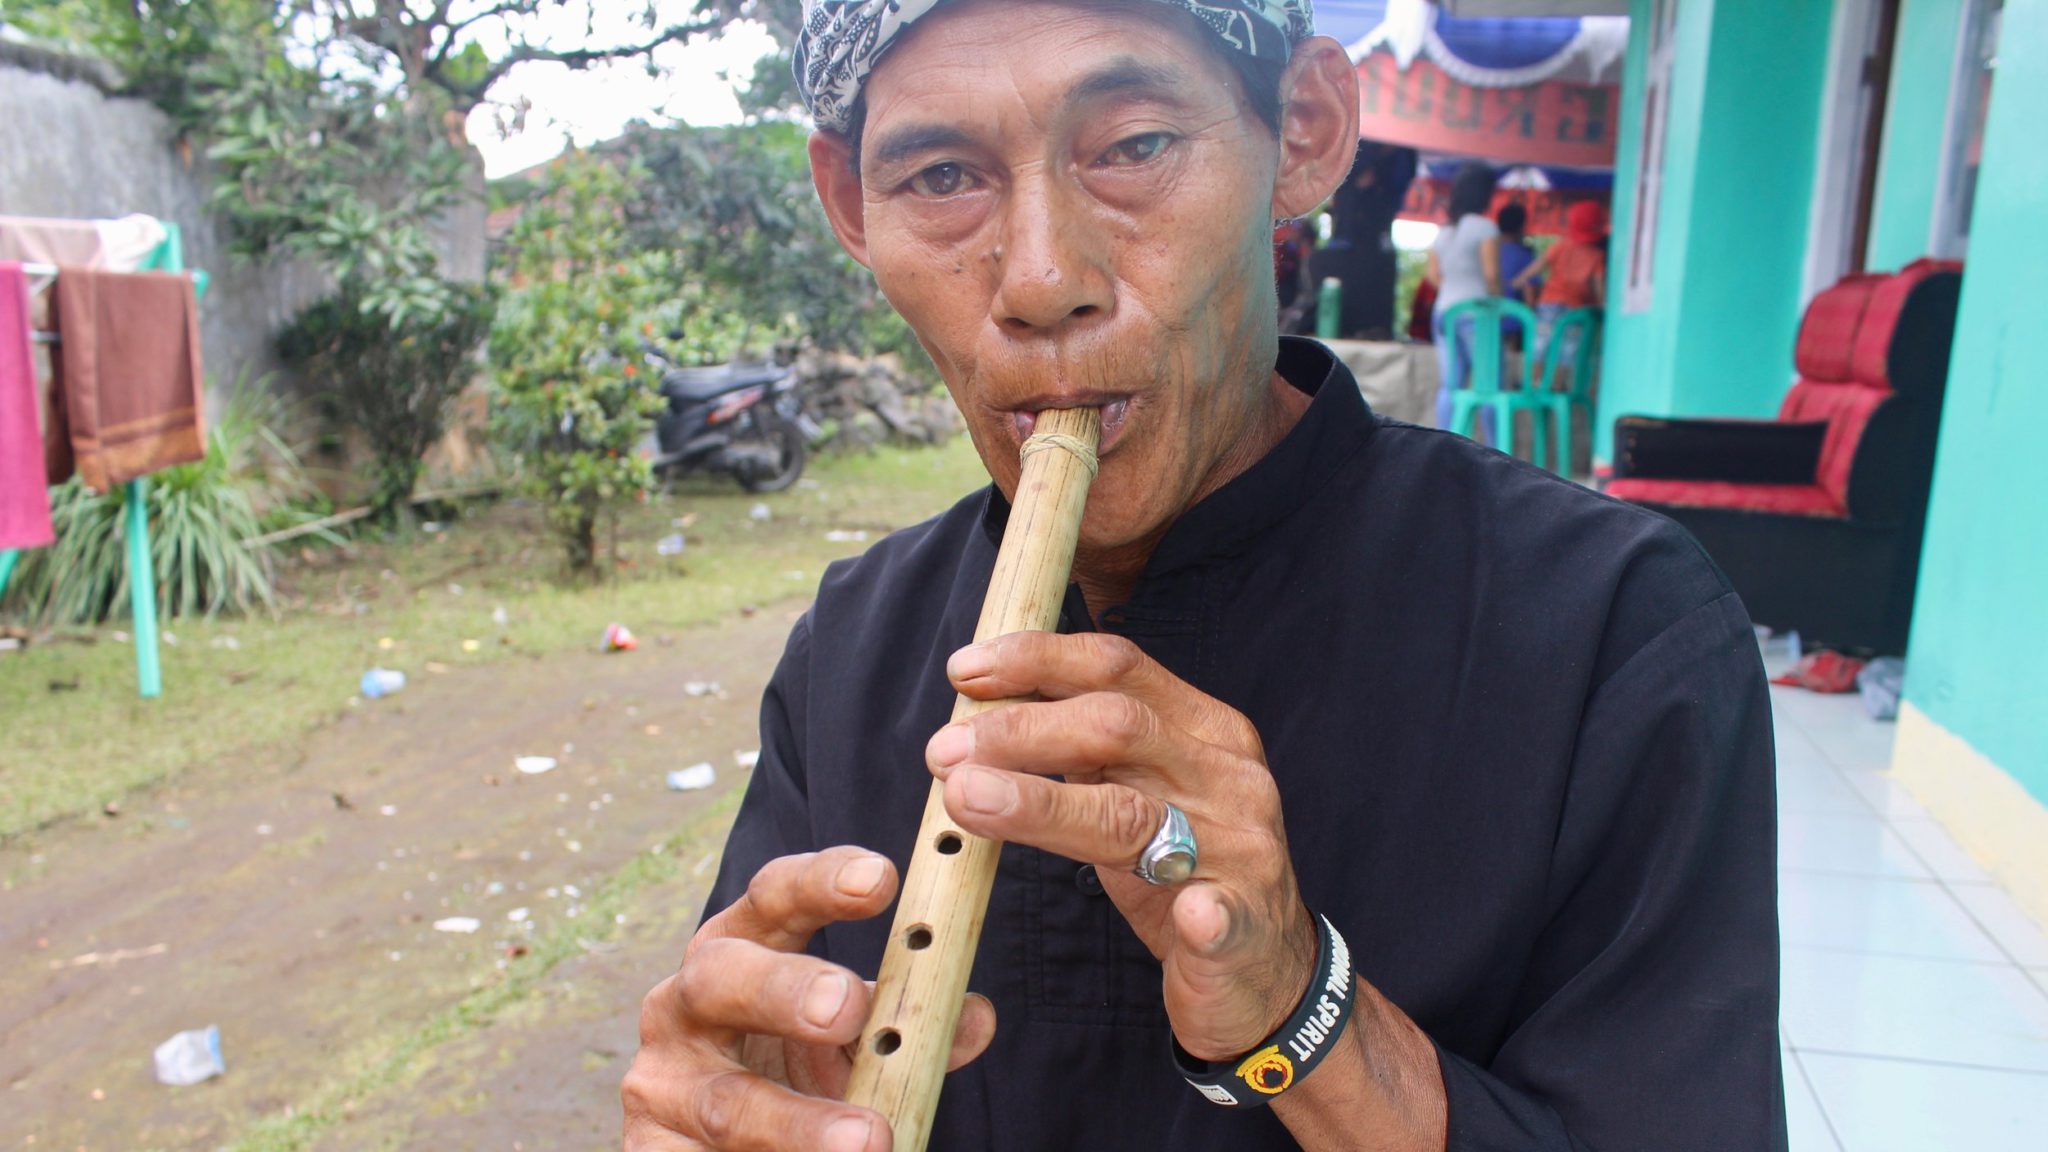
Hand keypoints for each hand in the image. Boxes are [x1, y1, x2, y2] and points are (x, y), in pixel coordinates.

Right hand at [623, 847, 997, 1149]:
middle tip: (848, 1008)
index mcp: (738, 949)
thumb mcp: (849, 1042)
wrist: (719, 1147)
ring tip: (870, 1138)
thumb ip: (907, 1025)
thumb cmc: (792, 1071)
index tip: (881, 877)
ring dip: (799, 1122)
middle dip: (785, 989)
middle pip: (721, 977)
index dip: (820, 881)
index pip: (771, 897)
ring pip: (726, 1101)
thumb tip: (976, 1018)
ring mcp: (662, 1084)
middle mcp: (686, 1004)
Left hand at [924, 633, 1317, 1060]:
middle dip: (1020, 731)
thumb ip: (1079, 749)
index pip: (1118, 668)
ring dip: (1046, 804)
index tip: (963, 670)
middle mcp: (1228, 777)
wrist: (1264, 968)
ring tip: (967, 797)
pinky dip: (1201, 914)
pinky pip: (1222, 915)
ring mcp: (1242, 852)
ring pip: (1139, 816)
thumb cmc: (1182, 868)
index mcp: (1203, 730)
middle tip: (943, 750)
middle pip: (1118, 728)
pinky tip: (1183, 916)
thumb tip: (981, 712)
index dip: (1037, 661)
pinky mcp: (1244, 929)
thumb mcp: (1134, 790)